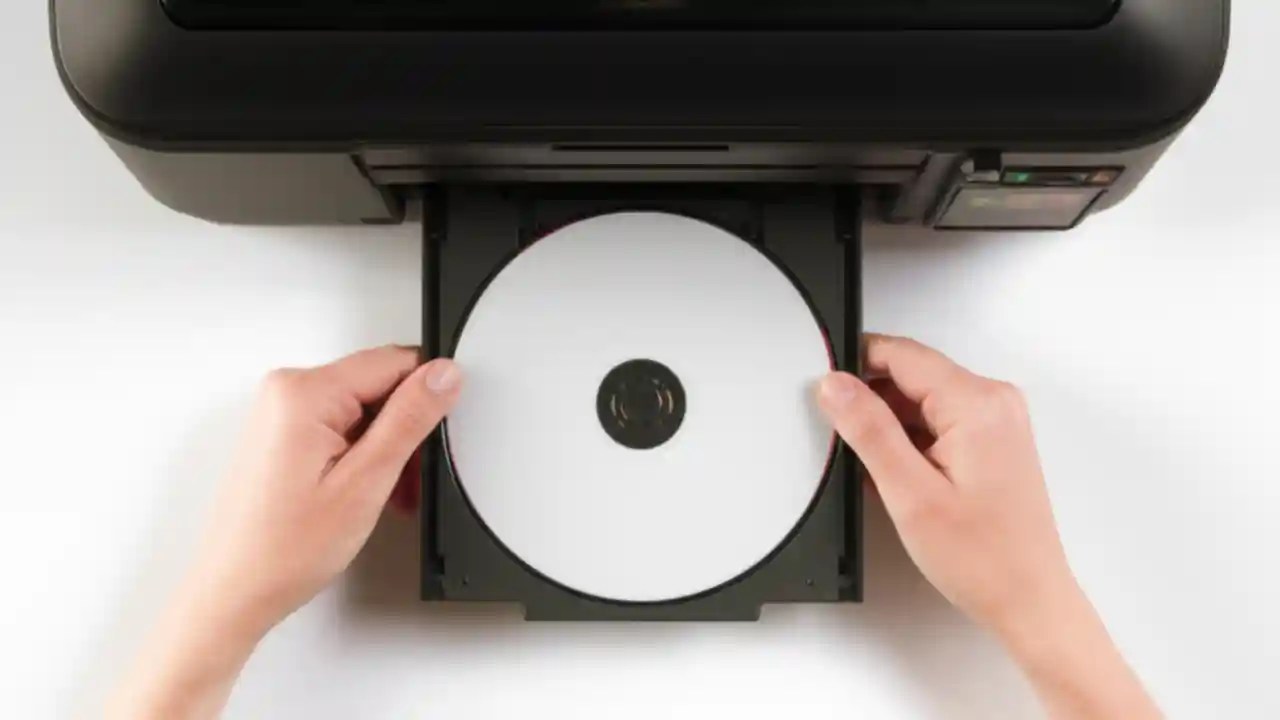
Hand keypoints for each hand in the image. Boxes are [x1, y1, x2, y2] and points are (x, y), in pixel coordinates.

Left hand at [109, 347, 461, 719]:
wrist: (234, 591)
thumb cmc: (282, 549)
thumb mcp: (365, 482)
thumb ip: (409, 419)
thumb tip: (443, 375)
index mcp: (303, 392)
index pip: (393, 362)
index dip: (426, 397)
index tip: (433, 437)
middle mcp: (284, 391)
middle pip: (377, 384)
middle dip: (403, 429)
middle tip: (404, 480)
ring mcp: (278, 412)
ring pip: (361, 408)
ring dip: (382, 446)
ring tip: (380, 494)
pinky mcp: (280, 432)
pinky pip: (337, 425)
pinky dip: (358, 454)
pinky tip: (358, 491)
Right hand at [817, 334, 1158, 719]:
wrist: (1029, 600)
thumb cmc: (985, 558)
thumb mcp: (909, 493)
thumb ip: (868, 430)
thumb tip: (836, 385)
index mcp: (978, 404)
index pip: (901, 354)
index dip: (855, 364)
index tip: (826, 387)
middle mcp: (995, 402)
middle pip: (912, 375)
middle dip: (873, 403)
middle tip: (852, 446)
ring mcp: (998, 421)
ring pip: (923, 400)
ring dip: (893, 427)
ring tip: (885, 475)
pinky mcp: (994, 440)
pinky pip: (940, 421)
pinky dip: (914, 443)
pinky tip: (905, 480)